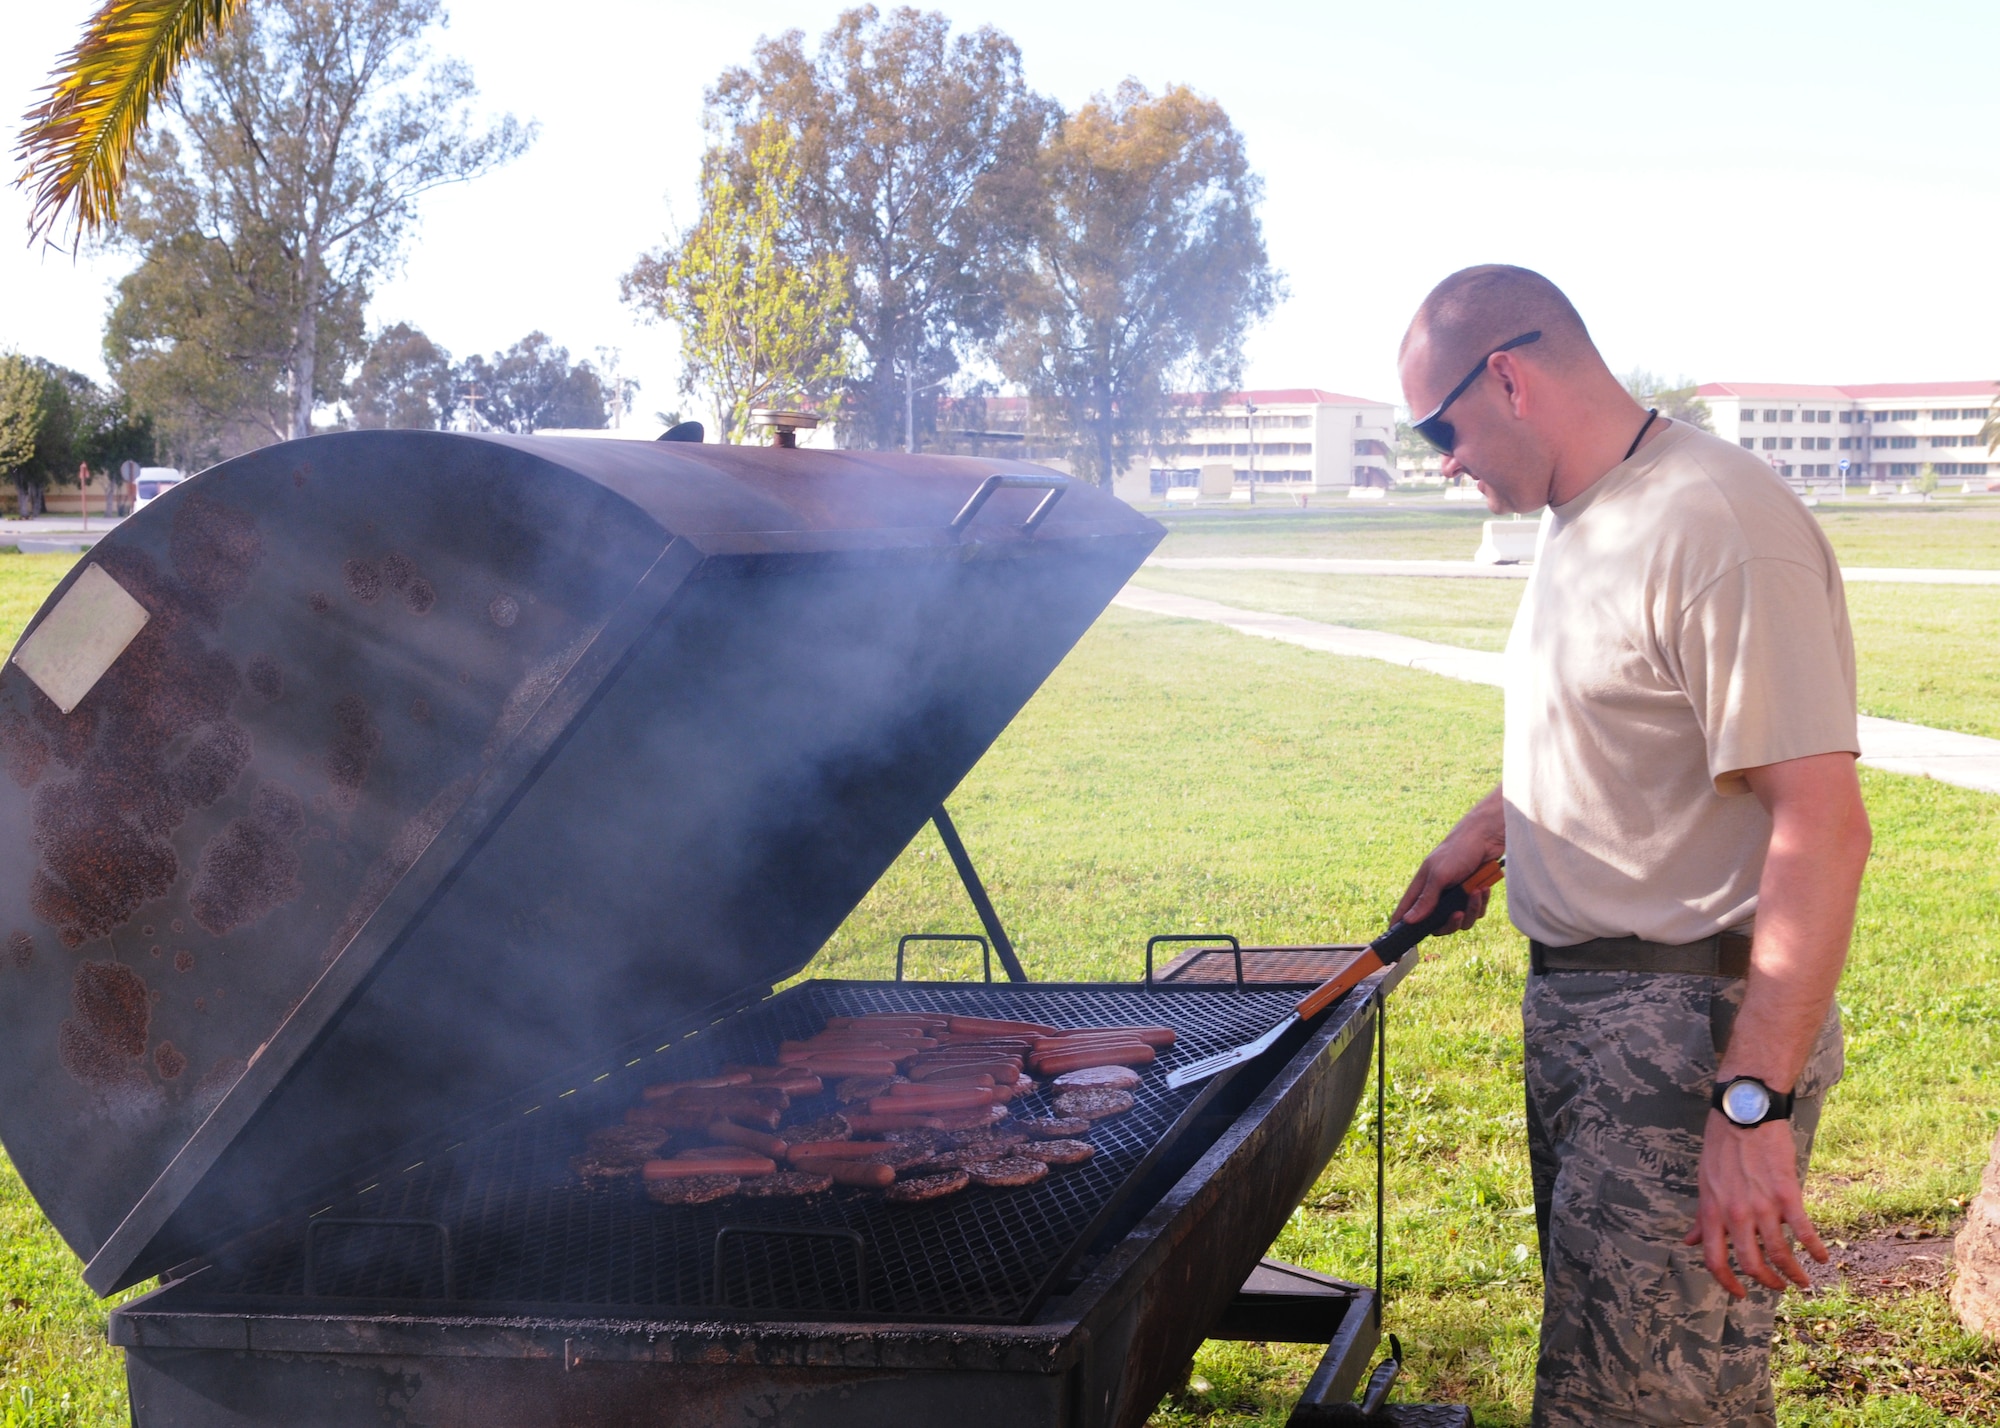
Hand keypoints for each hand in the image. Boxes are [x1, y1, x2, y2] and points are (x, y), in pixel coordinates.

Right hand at [1392, 787, 1504, 933]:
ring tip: (1476, 892)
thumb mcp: (1439, 875)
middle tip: (1457, 914)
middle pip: (1437, 925)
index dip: (1401, 929)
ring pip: (1460, 922)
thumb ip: (1426, 899)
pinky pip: (1476, 913)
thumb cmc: (1458, 850)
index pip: (1406, 913)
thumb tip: (1409, 920)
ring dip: (1471, 910)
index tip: (1397, 947)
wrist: (1487, 838)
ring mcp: (1455, 897)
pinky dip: (1481, 903)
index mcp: (1422, 888)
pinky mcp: (1472, 897)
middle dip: (1450, 923)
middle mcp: (1437, 895)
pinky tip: (1483, 887)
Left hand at [1684, 1111, 1827, 1297]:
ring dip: (1794, 1273)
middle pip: (1751, 1263)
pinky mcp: (1787, 1194)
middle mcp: (1735, 1213)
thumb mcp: (1704, 1183)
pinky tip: (1823, 1258)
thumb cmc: (1721, 1147)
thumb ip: (1701, 1216)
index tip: (1740, 1294)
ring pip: (1780, 1253)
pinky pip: (1804, 1231)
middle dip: (1767, 1282)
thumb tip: (1688, 1241)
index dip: (1727, 1282)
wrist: (1744, 1113)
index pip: (1714, 1259)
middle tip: (1779, 1288)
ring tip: (1803, 1281)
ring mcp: (1762, 1205)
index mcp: (1712, 1210)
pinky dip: (1816, 1249)